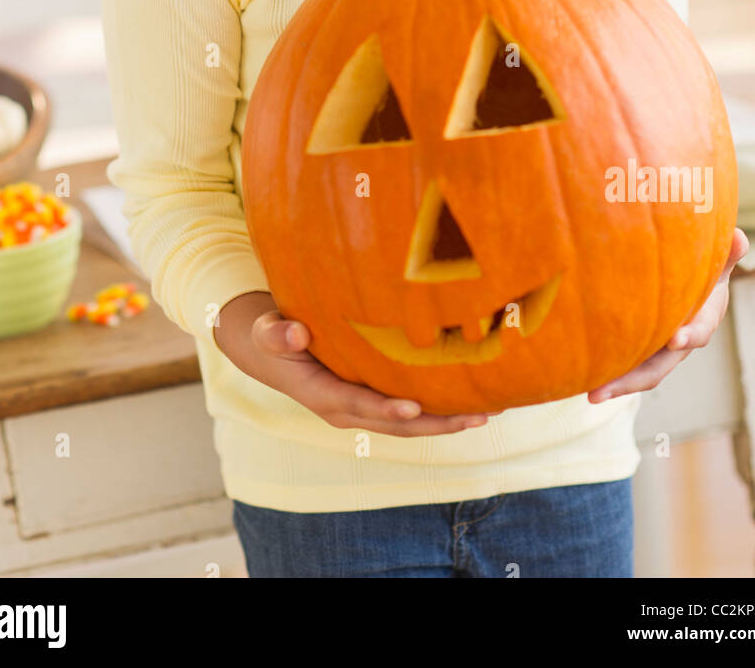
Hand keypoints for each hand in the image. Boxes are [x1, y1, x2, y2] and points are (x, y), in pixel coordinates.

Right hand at [215, 291, 502, 436]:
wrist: (272, 349)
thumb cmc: (273, 334)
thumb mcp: (268, 331)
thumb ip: (277, 333)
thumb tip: (294, 333)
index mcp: (322, 395)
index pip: (358, 404)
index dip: (385, 408)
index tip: (415, 407)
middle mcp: (346, 410)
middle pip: (396, 424)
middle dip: (437, 423)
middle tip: (477, 416)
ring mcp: (363, 408)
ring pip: (409, 423)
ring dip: (447, 421)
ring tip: (487, 412)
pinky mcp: (373, 399)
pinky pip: (410, 411)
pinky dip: (438, 409)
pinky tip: (468, 401)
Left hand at [587, 227, 749, 402]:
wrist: (692, 284)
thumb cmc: (704, 271)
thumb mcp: (717, 262)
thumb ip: (726, 254)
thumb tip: (739, 238)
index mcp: (701, 323)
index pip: (697, 333)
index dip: (689, 335)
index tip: (676, 338)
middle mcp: (677, 345)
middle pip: (658, 367)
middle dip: (633, 379)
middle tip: (605, 390)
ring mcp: (656, 352)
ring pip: (637, 372)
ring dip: (614, 383)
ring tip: (590, 393)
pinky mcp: (638, 350)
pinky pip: (622, 362)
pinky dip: (605, 370)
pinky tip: (579, 376)